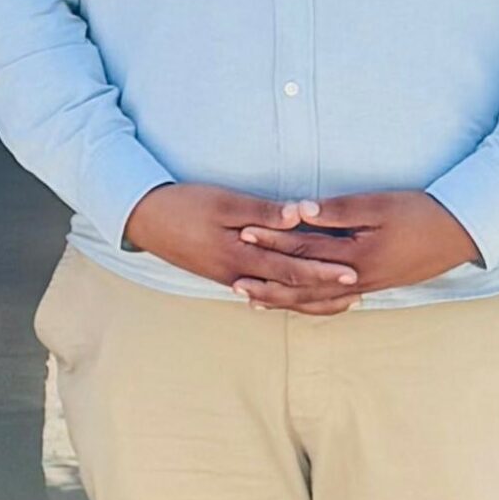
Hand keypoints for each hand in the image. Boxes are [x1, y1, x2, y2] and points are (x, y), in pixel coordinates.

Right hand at [122, 183, 362, 313]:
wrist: (142, 218)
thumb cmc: (182, 203)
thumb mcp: (222, 201)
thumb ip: (262, 211)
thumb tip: (299, 215)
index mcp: (240, 254)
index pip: (291, 267)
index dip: (323, 271)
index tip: (352, 272)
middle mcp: (237, 273)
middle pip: (288, 286)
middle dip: (322, 288)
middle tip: (356, 289)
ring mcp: (228, 277)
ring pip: (275, 293)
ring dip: (305, 297)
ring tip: (334, 298)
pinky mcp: (220, 274)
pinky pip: (259, 290)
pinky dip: (280, 296)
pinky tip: (290, 297)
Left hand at [240, 191, 478, 299]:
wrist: (461, 233)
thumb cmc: (420, 213)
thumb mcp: (378, 205)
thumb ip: (338, 211)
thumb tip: (300, 210)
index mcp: (356, 255)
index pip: (304, 247)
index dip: (272, 240)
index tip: (244, 232)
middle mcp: (358, 278)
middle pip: (304, 281)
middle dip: (269, 281)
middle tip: (234, 281)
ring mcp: (368, 286)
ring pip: (318, 300)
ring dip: (285, 300)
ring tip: (255, 300)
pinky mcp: (376, 286)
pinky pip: (335, 303)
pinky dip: (312, 305)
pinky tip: (298, 304)